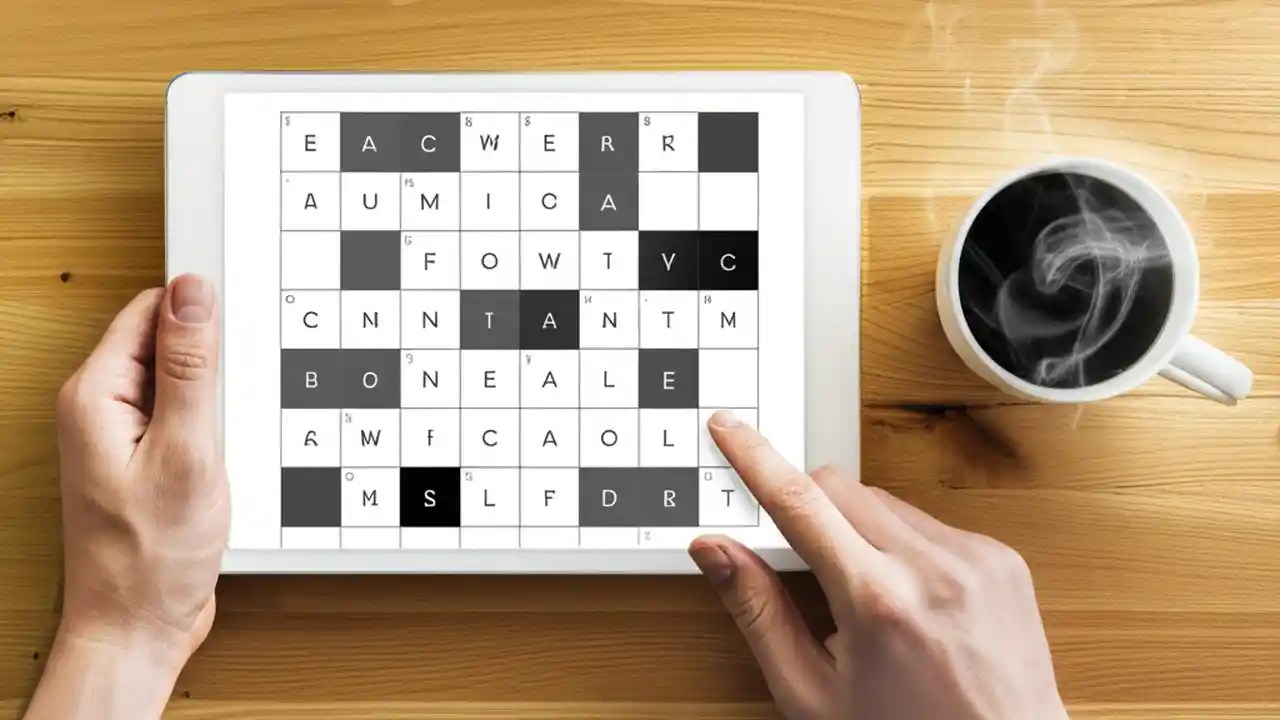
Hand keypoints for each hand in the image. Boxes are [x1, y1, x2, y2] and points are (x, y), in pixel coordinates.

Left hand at [25, 275, 226, 718]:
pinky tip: (222, 460)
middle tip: (227, 410)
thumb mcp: (185, 452)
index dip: (200, 314)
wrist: (140, 625)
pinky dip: (213, 429)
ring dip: (217, 401)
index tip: (236, 339)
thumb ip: (190, 368)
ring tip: (221, 444)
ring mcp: (122, 434)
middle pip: (168, 343)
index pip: (150, 311)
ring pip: (183, 381)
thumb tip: (192, 294)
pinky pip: (186, 416)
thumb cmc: (150, 557)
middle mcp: (101, 408)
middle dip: (213, 363)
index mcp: (96, 395)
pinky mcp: (146, 457)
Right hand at [688, 411, 1066, 719]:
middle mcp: (933, 567)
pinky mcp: (1001, 557)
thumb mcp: (811, 692)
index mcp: (878, 601)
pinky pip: (929, 521)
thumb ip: (757, 612)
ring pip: (883, 500)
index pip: (799, 503)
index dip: (755, 459)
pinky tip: (910, 599)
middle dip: (808, 509)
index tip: (730, 428)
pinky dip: (904, 546)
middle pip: (839, 487)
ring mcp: (976, 557)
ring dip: (858, 529)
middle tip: (805, 564)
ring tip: (868, 598)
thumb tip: (715, 550)